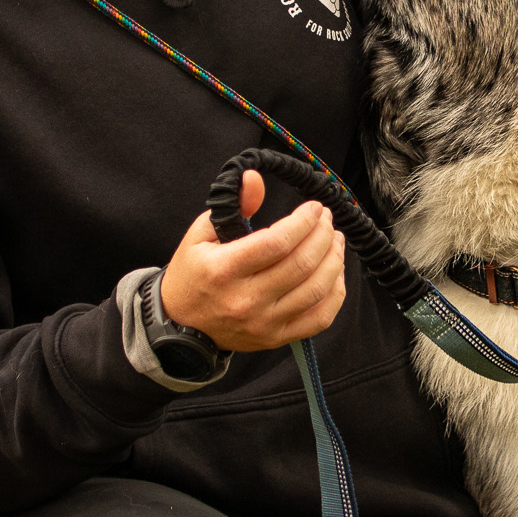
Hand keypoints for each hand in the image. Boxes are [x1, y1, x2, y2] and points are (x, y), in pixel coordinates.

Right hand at [159, 170, 346, 350]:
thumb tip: (255, 178)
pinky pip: (320, 319)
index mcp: (224, 270)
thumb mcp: (201, 234)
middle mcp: (246, 300)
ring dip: (334, 260)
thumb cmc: (193, 273)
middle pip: (302, 264)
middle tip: (327, 219)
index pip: (277, 242)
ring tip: (335, 240)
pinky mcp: (276, 338)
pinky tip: (335, 272)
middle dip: (323, 235)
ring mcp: (264, 323)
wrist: (181, 324)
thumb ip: (233, 205)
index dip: (304, 221)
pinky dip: (335, 293)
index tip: (314, 208)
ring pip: (316, 290)